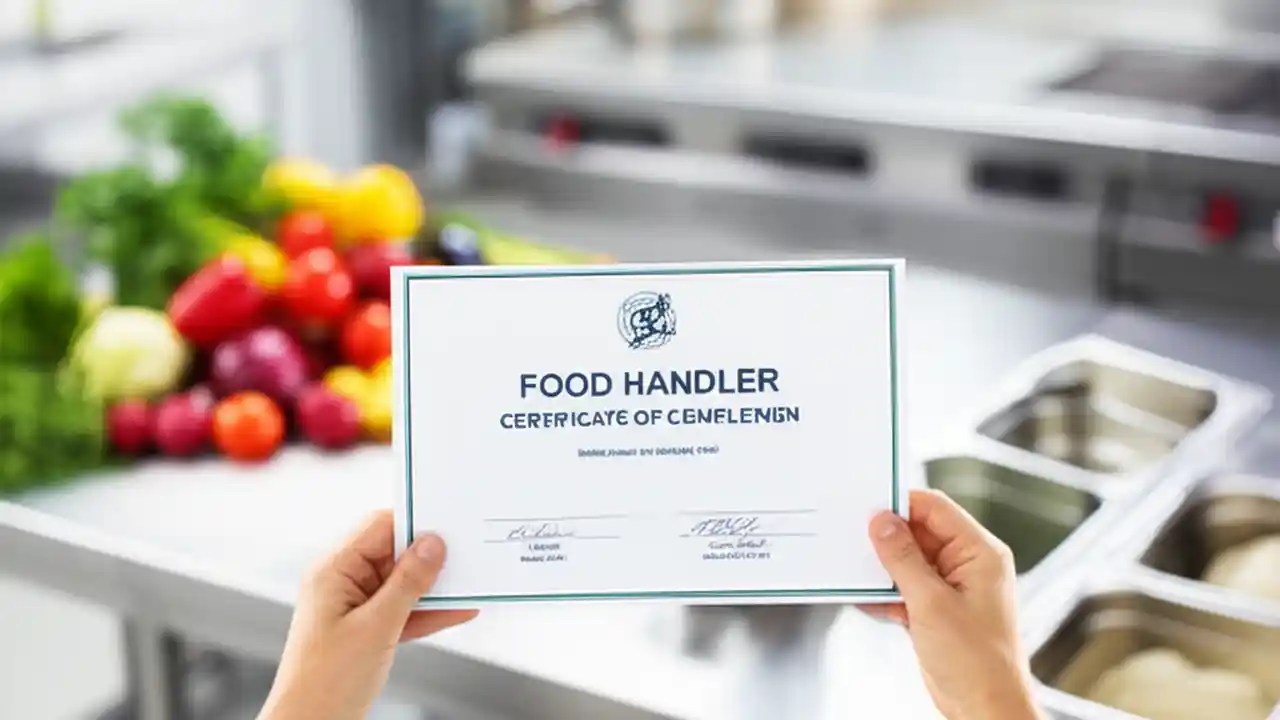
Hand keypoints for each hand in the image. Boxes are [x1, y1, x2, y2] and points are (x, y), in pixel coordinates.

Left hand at [259, 511, 476, 719]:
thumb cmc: (324, 682)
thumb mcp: (375, 627)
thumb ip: (407, 583)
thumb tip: (432, 545)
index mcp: (333, 571)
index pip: (379, 527)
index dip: (414, 523)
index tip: (448, 526)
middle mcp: (342, 583)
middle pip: (394, 553)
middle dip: (430, 556)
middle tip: (466, 555)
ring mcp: (355, 607)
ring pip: (402, 583)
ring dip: (434, 586)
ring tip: (469, 583)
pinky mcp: (367, 630)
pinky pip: (404, 610)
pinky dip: (429, 611)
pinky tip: (458, 610)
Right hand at [863, 489, 1043, 719]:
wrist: (985, 709)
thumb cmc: (977, 663)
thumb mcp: (931, 603)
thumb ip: (902, 558)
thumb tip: (882, 522)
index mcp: (980, 553)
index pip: (935, 509)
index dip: (901, 505)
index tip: (868, 508)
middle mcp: (969, 565)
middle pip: (920, 532)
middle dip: (888, 539)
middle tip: (855, 540)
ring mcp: (953, 588)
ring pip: (910, 561)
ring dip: (885, 568)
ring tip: (858, 573)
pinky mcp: (939, 610)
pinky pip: (907, 588)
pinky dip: (888, 594)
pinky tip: (868, 600)